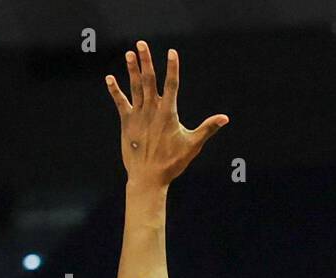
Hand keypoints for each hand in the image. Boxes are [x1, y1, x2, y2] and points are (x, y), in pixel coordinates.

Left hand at [105, 41, 227, 186]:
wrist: (149, 176)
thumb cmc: (173, 162)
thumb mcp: (193, 145)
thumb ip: (208, 128)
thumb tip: (225, 118)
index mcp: (168, 113)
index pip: (171, 85)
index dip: (172, 67)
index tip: (171, 52)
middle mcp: (152, 110)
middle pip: (149, 80)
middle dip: (146, 61)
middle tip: (141, 44)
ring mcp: (138, 115)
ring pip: (135, 87)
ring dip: (132, 70)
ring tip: (129, 54)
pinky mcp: (127, 122)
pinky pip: (120, 102)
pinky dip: (115, 90)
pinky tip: (110, 78)